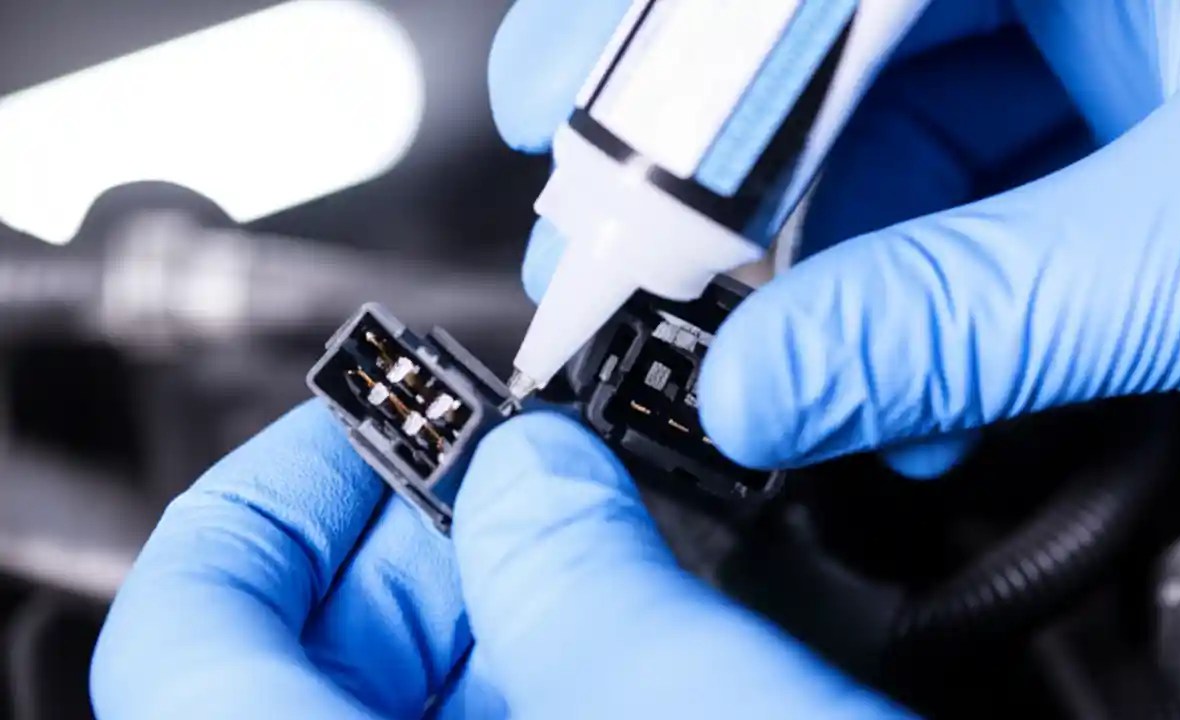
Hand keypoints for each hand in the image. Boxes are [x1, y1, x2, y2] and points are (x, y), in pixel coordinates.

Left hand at [90, 401, 910, 718]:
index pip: (184, 637)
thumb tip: (532, 471)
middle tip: (515, 477)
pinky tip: (604, 646)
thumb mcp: (686, 707)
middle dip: (406, 551)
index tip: (368, 422)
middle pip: (293, 672)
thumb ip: (578, 565)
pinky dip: (523, 691)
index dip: (268, 500)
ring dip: (475, 619)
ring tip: (576, 552)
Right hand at [495, 0, 1179, 475]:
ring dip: (834, 270)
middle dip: (733, 177)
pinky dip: (924, 289)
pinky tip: (918, 381)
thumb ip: (969, 320)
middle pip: (830, 36)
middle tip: (640, 269)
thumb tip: (765, 386)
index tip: (558, 126)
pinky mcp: (1130, 124)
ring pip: (894, 125)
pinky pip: (971, 184)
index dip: (666, 46)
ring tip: (807, 379)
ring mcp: (1121, 35)